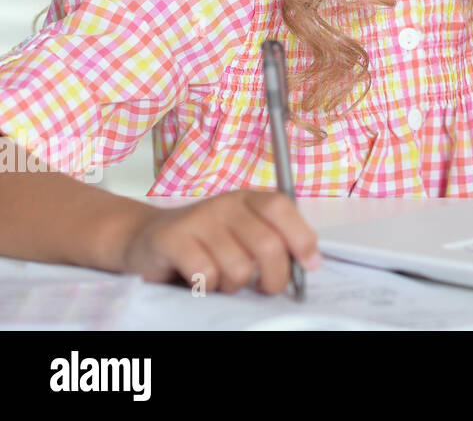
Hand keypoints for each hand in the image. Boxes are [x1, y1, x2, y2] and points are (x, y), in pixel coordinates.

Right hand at [115, 190, 320, 294]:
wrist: (146, 239)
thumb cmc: (206, 243)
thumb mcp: (243, 235)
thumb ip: (275, 242)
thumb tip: (311, 263)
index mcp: (249, 198)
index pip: (282, 208)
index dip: (301, 237)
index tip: (309, 266)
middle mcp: (225, 203)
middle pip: (267, 245)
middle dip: (275, 277)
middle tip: (268, 289)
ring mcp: (198, 219)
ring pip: (238, 267)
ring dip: (234, 286)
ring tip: (222, 280)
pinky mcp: (172, 239)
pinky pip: (206, 275)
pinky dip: (207, 287)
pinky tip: (199, 280)